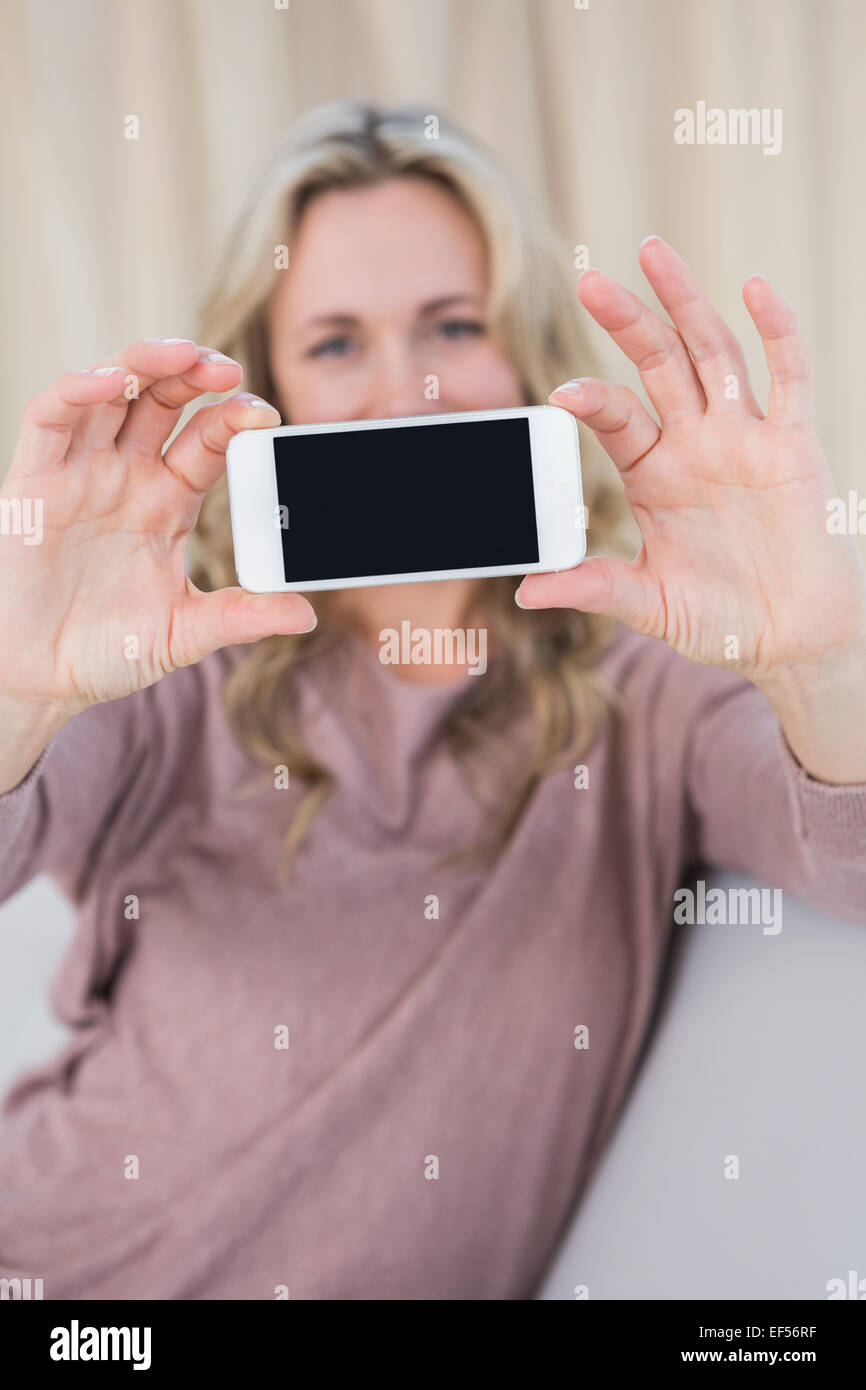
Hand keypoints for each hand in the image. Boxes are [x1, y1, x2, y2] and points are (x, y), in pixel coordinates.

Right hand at [1, 339, 315, 719]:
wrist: (38, 679)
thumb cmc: (106, 651)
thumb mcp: (184, 633)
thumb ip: (241, 618)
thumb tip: (306, 615)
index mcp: (167, 503)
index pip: (206, 441)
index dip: (233, 419)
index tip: (266, 414)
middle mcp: (126, 477)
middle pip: (162, 400)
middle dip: (194, 373)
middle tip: (228, 367)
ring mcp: (80, 473)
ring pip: (111, 393)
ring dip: (144, 363)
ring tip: (182, 353)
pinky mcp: (33, 482)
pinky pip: (52, 418)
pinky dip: (78, 390)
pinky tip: (110, 381)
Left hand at [517, 237, 865, 693]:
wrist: (792, 639)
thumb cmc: (720, 621)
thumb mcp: (650, 604)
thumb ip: (594, 588)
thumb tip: (523, 592)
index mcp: (654, 474)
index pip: (617, 418)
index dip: (592, 400)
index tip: (563, 393)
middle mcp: (694, 443)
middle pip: (657, 364)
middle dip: (627, 320)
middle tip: (590, 281)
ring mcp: (744, 436)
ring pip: (713, 353)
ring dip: (686, 302)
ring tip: (653, 251)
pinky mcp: (793, 444)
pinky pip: (788, 377)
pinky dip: (776, 331)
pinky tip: (754, 289)